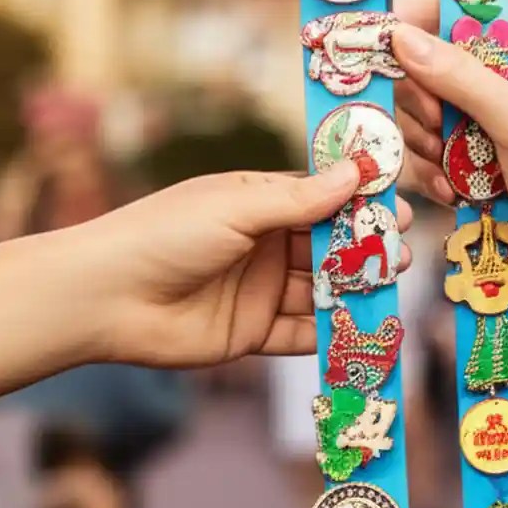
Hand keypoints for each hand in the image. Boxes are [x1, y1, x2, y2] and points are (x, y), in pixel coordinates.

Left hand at [65, 163, 411, 367]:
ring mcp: (259, 289)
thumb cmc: (165, 234)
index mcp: (257, 202)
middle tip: (402, 254)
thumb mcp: (238, 207)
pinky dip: (332, 335)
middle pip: (327, 247)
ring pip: (320, 290)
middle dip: (365, 251)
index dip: (359, 204)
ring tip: (391, 290)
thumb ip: (300, 199)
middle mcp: (263, 244)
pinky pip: (302, 333)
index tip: (396, 206)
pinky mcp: (252, 332)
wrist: (105, 297)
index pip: (321, 199)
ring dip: (355, 292)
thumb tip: (358, 172)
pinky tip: (363, 334)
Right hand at [391, 0, 507, 355]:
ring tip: (455, 176)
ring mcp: (485, 129)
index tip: (375, 48)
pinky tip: (456, 199)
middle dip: (421, 104)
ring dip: (424, 149)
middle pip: (424, 69)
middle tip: (437, 130)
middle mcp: (503, 82)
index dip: (411, 26)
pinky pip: (425, 162)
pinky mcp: (473, 171)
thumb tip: (399, 36)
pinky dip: (432, 180)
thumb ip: (461, 79)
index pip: (454, 14)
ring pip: (418, 120)